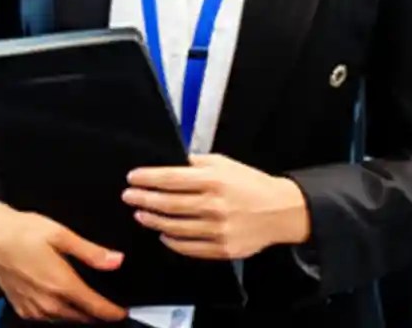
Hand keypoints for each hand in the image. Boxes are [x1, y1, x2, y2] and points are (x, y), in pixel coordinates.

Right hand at [0, 201, 128, 323]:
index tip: (122, 312)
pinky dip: (58, 315)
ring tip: (87, 305)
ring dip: (78, 316)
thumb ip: (91, 252)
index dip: (113, 313)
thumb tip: (117, 261)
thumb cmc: (22, 230)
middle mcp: (48, 303)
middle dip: (96, 315)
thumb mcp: (60, 234)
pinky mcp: (21, 307)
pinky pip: (46, 319)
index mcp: (62, 285)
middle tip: (106, 307)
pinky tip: (60, 303)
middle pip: (82, 319)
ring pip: (64, 321)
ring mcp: (33, 308)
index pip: (96, 309)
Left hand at [123, 154, 310, 260]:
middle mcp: (214, 205)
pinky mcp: (223, 248)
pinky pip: (190, 247)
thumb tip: (171, 162)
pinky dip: (172, 242)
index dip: (148, 178)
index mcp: (214, 180)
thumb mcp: (226, 163)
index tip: (132, 178)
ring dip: (153, 221)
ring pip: (175, 227)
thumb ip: (197, 163)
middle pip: (169, 204)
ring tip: (141, 215)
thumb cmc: (252, 184)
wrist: (282, 211)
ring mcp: (218, 229)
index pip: (171, 178)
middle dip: (144, 199)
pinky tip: (163, 235)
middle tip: (129, 197)